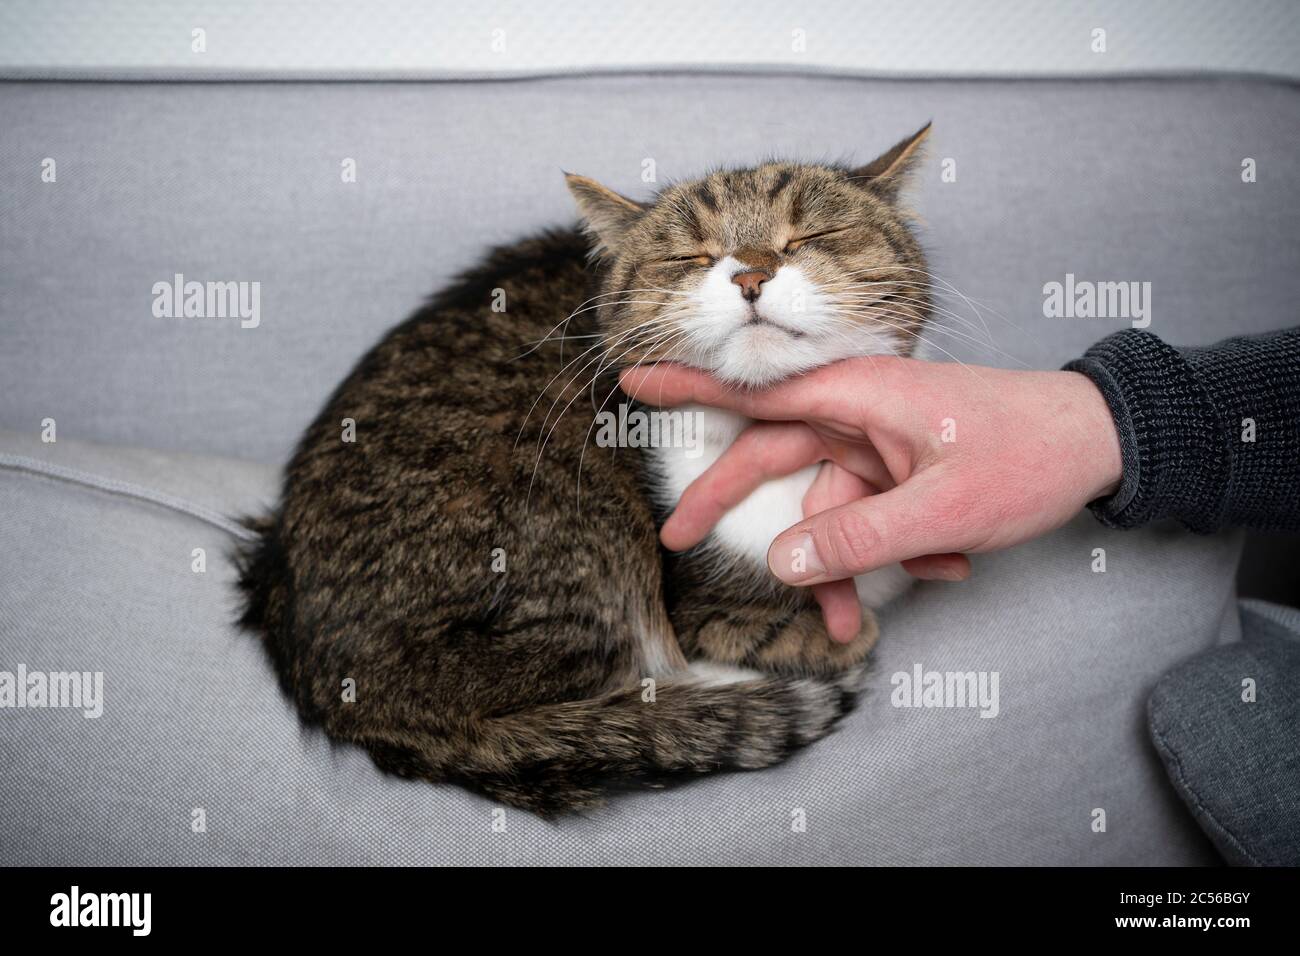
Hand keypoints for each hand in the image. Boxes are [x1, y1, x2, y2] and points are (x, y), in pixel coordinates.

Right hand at [620, 356, 1122, 641]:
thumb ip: (857, 539)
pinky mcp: (900, 464)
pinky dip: (889, 548)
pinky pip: (868, 512)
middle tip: (678, 541)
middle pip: (773, 454)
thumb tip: (783, 565)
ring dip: (841, 563)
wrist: (1101, 443)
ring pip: (826, 505)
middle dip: (734, 505)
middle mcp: (859, 411)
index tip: (633, 380)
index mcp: (859, 395)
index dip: (691, 384)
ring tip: (857, 624)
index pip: (756, 389)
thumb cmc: (1028, 455)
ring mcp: (879, 439)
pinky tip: (941, 566)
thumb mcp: (940, 511)